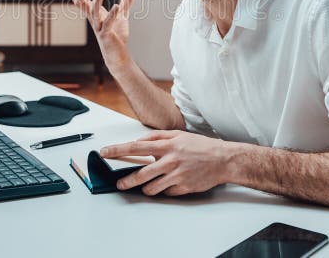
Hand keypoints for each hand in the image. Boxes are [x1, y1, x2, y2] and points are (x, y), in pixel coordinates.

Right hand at [71, 0, 135, 74]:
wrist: (118, 54)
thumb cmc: (116, 35)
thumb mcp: (122, 14)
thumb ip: (126, 1)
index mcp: (94, 13)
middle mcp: (93, 19)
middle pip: (80, 2)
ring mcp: (98, 26)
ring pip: (93, 11)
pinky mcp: (106, 34)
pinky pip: (107, 23)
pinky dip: (112, 15)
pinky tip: (117, 6)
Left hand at [100, 130, 231, 195]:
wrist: (223, 159)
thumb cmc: (200, 146)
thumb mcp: (178, 135)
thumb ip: (157, 137)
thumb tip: (139, 142)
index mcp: (167, 145)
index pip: (136, 147)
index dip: (118, 150)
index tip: (105, 152)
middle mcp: (170, 161)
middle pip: (141, 174)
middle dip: (127, 181)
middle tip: (120, 183)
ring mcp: (177, 176)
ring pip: (152, 188)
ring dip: (146, 188)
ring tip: (148, 185)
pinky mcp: (184, 188)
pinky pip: (166, 193)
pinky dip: (165, 190)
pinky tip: (170, 184)